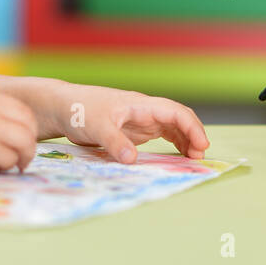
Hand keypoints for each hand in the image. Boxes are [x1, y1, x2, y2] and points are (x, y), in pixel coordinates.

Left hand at [44, 83, 209, 163]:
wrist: (64, 107)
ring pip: (172, 126)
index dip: (192, 127)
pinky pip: (162, 134)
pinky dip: (174, 143)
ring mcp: (141, 120)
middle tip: (200, 157)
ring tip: (194, 159)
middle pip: (178, 118)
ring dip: (186, 140)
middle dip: (194, 134)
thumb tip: (133, 159)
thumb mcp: (96, 127)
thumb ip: (115, 142)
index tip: (201, 144)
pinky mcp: (135, 129)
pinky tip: (179, 156)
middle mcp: (145, 110)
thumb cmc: (80, 110)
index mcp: (140, 104)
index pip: (174, 111)